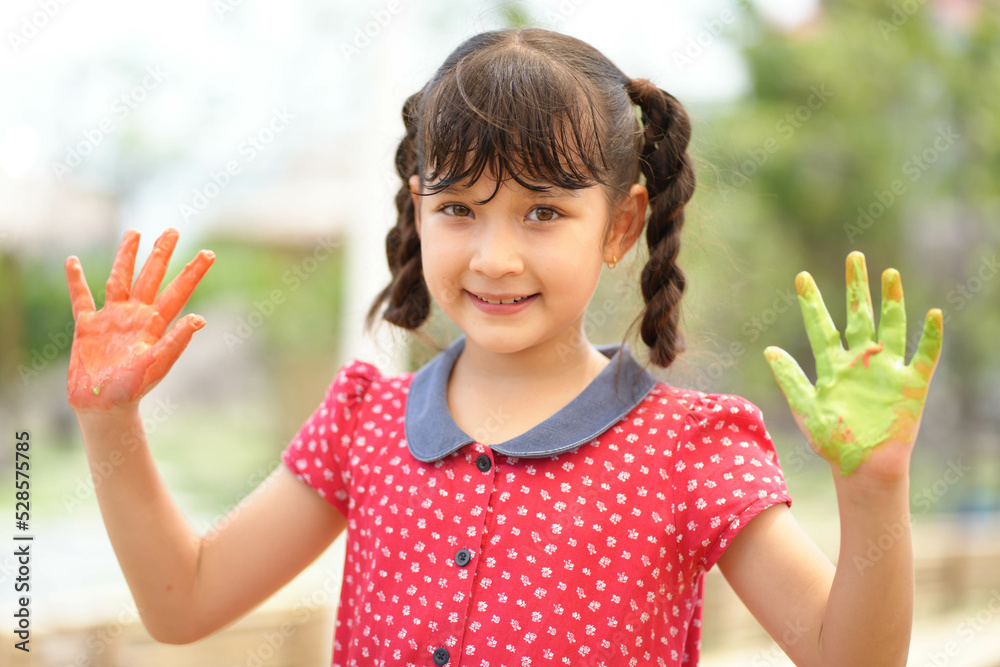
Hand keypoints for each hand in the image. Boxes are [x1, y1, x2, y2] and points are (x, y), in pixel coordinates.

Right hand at [65, 228, 213, 410]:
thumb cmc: (134, 389)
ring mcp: (112, 319)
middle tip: (172, 230)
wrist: (104, 406)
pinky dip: (76, 281)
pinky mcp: (88, 326)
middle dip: (161, 254)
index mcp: (156, 323)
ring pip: (119, 280)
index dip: (192, 272)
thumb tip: (200, 318)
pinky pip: (82, 299)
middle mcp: (136, 316)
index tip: (208, 254)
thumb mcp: (158, 364)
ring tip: (134, 234)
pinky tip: (73, 262)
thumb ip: (176, 341)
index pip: (178, 291)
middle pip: (151, 277)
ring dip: (125, 258)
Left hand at [764, 251, 942, 477]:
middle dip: (856, 287)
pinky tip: (934, 314)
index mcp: (832, 365)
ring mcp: (886, 370)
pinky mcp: (911, 385)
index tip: (801, 277)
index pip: (820, 326)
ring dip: (891, 301)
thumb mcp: (806, 410)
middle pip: (858, 315)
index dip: (812, 303)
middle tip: (853, 256)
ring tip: (889, 272)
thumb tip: (769, 350)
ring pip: (891, 326)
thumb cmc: (831, 442)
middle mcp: (860, 361)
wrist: (862, 469)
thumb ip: (790, 380)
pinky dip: (930, 336)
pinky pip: (924, 356)